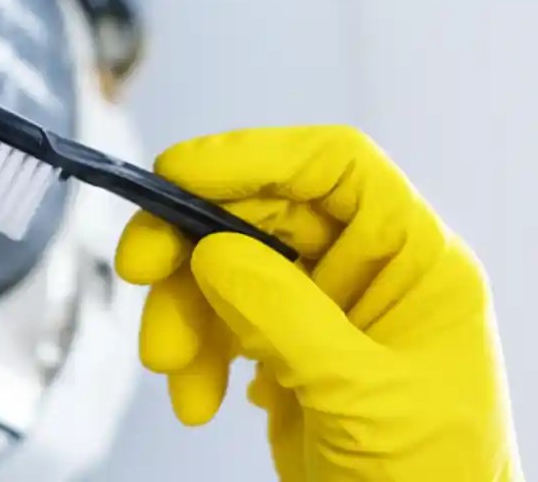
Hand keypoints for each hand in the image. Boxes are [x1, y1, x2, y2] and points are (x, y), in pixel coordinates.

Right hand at [115, 127, 521, 480]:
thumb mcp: (362, 395)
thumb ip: (286, 315)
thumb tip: (214, 252)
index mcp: (414, 259)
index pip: (334, 166)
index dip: (255, 155)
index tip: (179, 172)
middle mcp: (368, 272)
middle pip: (261, 215)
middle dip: (192, 245)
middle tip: (139, 269)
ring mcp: (324, 313)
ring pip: (227, 270)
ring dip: (184, 312)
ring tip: (171, 366)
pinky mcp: (287, 354)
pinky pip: (221, 324)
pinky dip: (194, 355)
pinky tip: (196, 398)